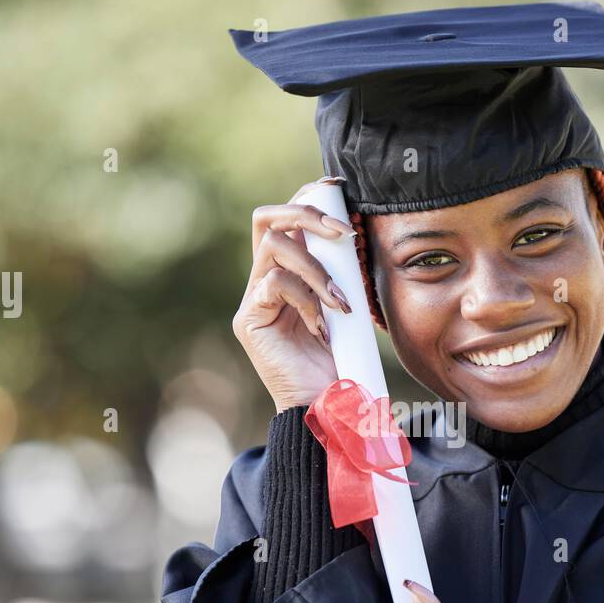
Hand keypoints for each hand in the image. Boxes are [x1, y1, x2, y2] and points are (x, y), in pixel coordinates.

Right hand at [231, 180, 356, 412]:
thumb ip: (342, 273)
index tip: (340, 195)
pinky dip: (307, 299)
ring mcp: (252, 300)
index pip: (285, 218)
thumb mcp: (347, 305)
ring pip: (274, 247)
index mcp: (285, 272)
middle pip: (266, 218)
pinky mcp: (248, 321)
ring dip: (316, 268)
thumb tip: (354, 231)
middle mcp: (262, 280)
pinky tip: (323, 326)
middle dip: (306, 214)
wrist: (327, 407)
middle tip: (343, 233)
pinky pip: (276, 284)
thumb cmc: (341, 360)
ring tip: (340, 302)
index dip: (307, 199)